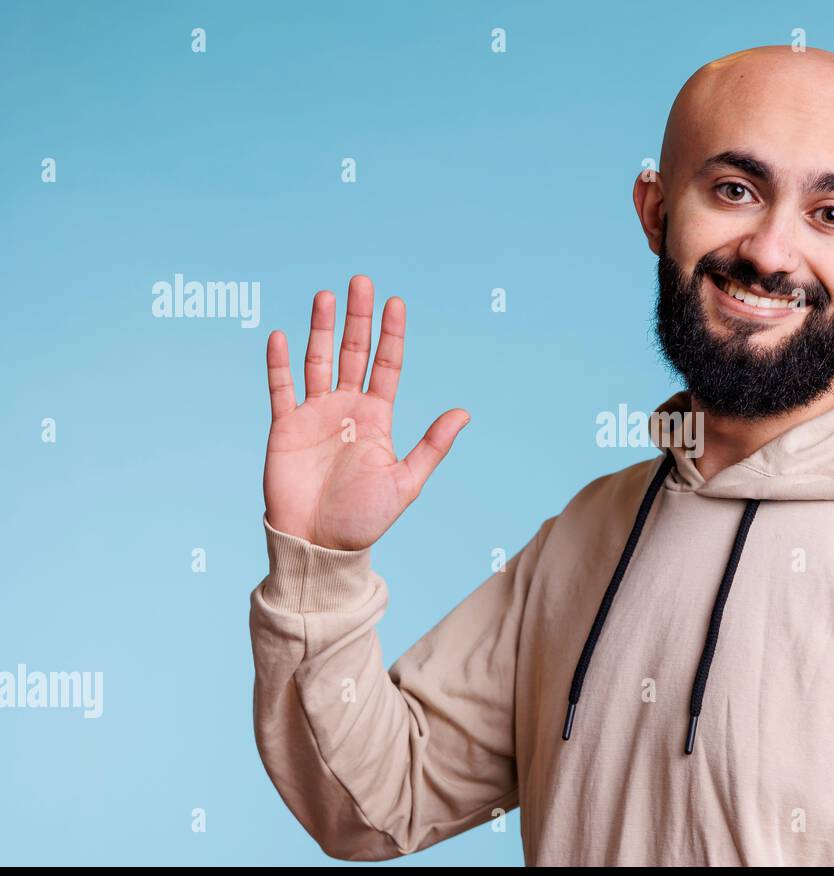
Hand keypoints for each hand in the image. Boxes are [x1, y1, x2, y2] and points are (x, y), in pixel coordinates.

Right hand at [261, 275, 468, 549]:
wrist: (320, 545)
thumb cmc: (365, 519)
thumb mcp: (406, 481)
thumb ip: (432, 445)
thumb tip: (464, 413)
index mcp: (377, 417)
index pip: (386, 365)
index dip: (391, 334)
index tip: (396, 302)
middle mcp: (346, 408)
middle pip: (353, 352)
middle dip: (358, 318)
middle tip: (361, 281)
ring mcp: (314, 415)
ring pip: (317, 360)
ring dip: (321, 329)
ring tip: (325, 296)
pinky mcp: (284, 427)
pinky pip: (280, 388)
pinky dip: (279, 363)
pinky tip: (281, 335)